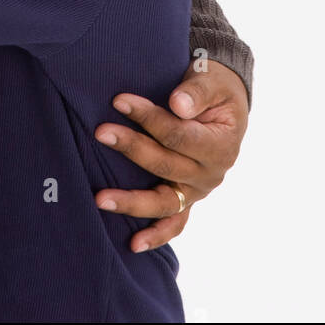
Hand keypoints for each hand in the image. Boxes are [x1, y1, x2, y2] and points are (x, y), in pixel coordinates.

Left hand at [93, 58, 248, 251]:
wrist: (223, 102)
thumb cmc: (214, 87)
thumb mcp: (213, 80)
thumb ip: (197, 91)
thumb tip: (177, 105)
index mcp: (221, 145)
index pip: (179, 135)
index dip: (149, 118)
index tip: (118, 100)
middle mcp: (211, 174)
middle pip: (166, 165)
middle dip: (132, 148)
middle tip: (101, 132)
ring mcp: (198, 191)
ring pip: (164, 202)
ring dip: (132, 201)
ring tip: (100, 198)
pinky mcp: (187, 199)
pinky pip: (174, 223)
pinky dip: (156, 235)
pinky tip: (133, 244)